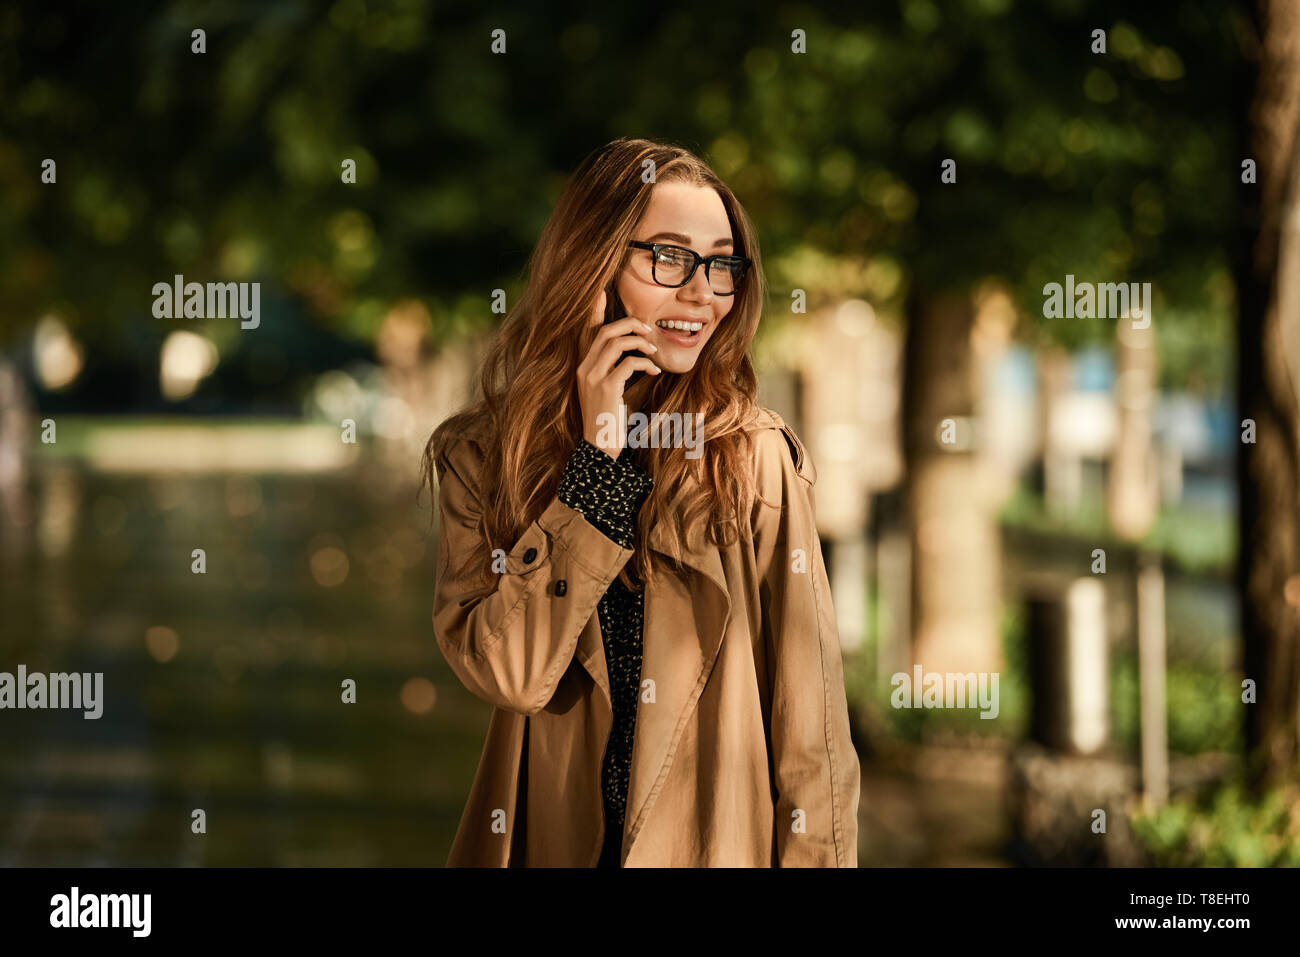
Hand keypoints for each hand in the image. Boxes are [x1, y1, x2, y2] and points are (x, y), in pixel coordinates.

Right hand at [577, 288, 659, 457]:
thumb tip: (633, 356)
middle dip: (629, 324)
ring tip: (654, 351)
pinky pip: (628, 363)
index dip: (595, 311)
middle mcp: (584, 368)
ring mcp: (593, 378)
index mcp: (583, 367)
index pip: (588, 332)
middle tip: (648, 329)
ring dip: (640, 342)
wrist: (599, 448)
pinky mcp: (607, 388)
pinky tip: (654, 372)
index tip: (602, 293)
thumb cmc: (607, 421)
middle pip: (605, 331)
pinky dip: (645, 363)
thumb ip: (615, 372)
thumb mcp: (608, 392)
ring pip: (616, 343)